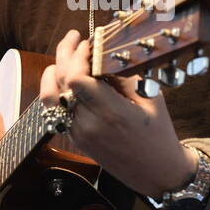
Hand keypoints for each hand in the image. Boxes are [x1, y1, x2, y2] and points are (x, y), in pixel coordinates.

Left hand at [39, 29, 197, 198]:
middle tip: (74, 37)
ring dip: (53, 72)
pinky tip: (64, 77)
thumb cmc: (158, 133)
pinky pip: (55, 110)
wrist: (156, 172)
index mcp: (112, 113)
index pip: (77, 78)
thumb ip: (124, 76)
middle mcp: (90, 124)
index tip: (89, 42)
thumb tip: (103, 54)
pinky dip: (56, 89)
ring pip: (51, 97)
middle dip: (64, 54)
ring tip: (64, 56)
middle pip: (61, 82)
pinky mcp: (75, 139)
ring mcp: (79, 134)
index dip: (78, 55)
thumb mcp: (151, 98)